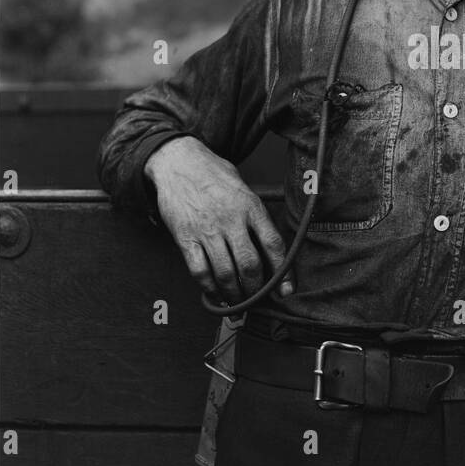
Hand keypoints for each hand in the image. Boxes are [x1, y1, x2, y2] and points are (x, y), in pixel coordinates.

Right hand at [145, 136, 291, 304]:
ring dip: (235, 295)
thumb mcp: (244, 188)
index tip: (286, 291)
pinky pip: (199, 271)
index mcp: (251, 206)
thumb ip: (256, 217)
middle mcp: (231, 219)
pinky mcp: (185, 237)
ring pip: (225, 273)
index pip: (274, 244)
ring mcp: (207, 229)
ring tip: (239, 303)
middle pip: (250, 265)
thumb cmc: (215, 176)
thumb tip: (270, 252)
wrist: (178, 162)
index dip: (283, 272)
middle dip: (257, 290)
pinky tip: (215, 296)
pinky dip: (209, 289)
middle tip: (258, 300)